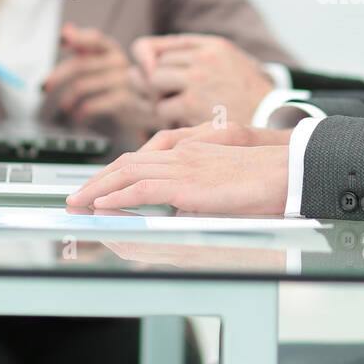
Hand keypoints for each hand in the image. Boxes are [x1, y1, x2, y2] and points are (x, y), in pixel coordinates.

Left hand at [44, 23, 154, 135]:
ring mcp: (123, 81)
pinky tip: (79, 114)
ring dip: (68, 99)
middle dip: (57, 76)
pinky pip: (92, 105)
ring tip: (66, 106)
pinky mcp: (125, 101)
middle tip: (43, 87)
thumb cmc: (120, 81)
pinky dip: (80, 111)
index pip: (94, 38)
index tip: (61, 38)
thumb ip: (84, 46)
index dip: (77, 37)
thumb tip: (66, 29)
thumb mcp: (105, 61)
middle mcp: (119, 62)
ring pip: (82, 87)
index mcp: (112, 49)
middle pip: (80, 65)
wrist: (151, 106)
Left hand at [65, 124, 291, 215]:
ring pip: (127, 173)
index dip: (114, 173)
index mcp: (190, 152)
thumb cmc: (264, 182)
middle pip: (127, 162)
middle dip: (97, 180)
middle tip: (76, 196)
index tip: (96, 187)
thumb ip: (195, 195)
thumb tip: (176, 212)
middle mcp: (182, 153)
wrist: (287, 171)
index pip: (141, 159)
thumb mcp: (221, 187)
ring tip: (79, 202)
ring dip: (98, 189)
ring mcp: (184, 165)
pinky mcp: (189, 183)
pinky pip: (144, 189)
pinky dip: (119, 197)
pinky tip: (103, 205)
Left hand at [129, 34, 274, 128]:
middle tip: (167, 99)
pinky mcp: (192, 103)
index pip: (159, 46)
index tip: (152, 76)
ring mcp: (197, 78)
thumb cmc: (249, 95)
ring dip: (160, 100)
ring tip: (176, 110)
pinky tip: (184, 122)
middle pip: (155, 65)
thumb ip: (199, 56)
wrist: (273, 118)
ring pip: (153, 83)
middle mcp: (203, 56)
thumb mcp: (232, 62)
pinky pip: (162, 107)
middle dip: (155, 84)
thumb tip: (149, 64)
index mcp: (212, 45)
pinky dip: (169, 118)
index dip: (150, 63)